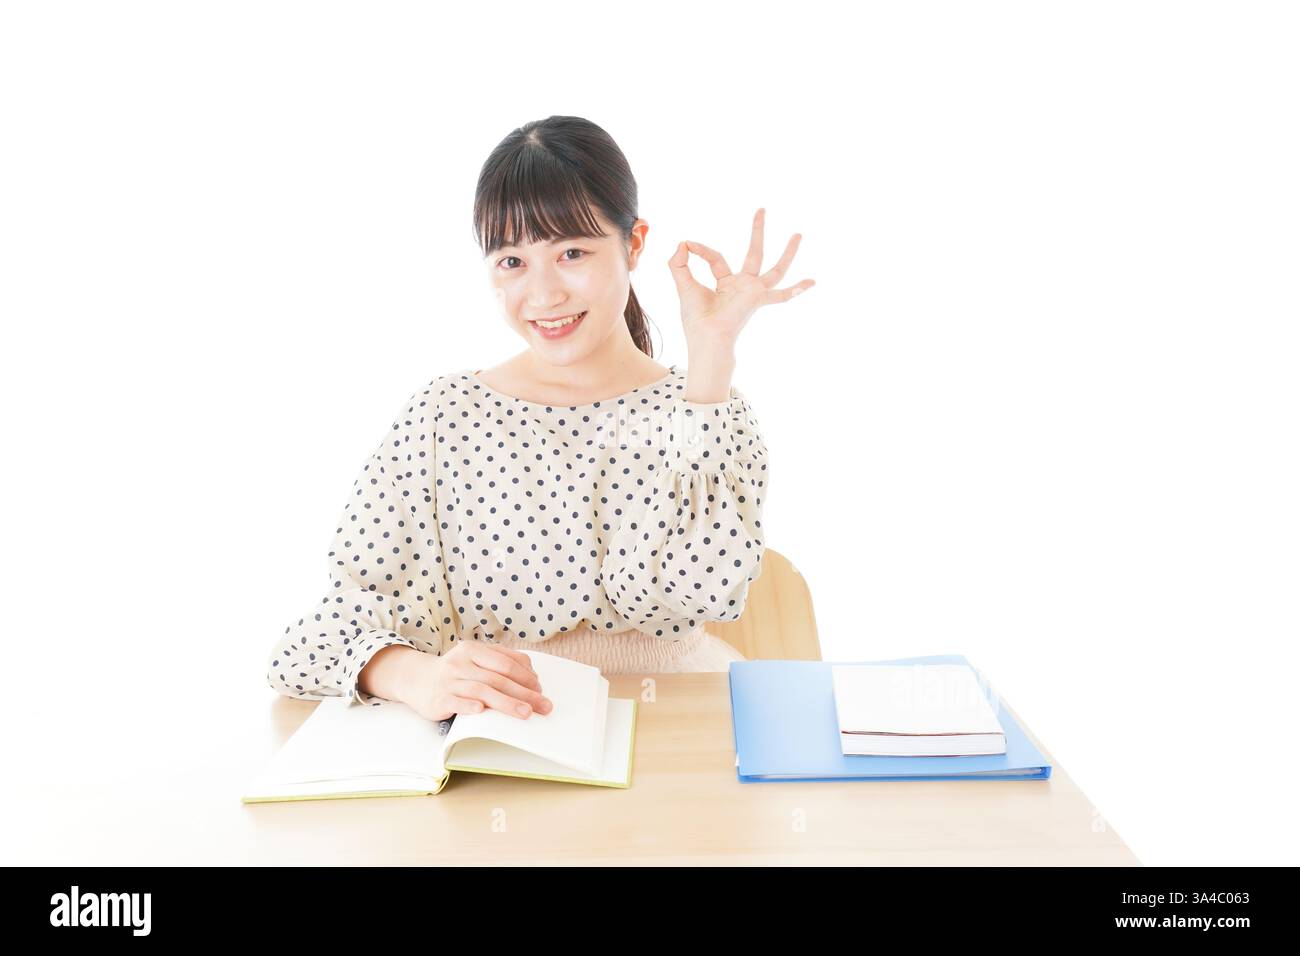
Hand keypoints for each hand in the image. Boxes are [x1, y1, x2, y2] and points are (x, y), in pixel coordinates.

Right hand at [401, 642, 552, 722]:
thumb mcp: (475, 659)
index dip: (525, 675)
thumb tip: (532, 674)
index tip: (540, 688)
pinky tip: (481, 710)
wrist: (416, 679)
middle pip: (498, 678)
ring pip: (481, 690)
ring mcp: (449, 680)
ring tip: (526, 713)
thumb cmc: (455, 671)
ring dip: (506, 703)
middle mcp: (461, 662)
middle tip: (543, 705)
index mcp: (473, 649)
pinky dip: (468, 705)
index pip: (505, 661)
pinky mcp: (438, 698)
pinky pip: (455, 702)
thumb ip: (501, 661)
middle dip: (524, 692)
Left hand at [667, 207, 814, 353]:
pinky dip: (797, 289)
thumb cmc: (696, 318)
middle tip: (762, 210)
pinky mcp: (758, 298)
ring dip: (788, 252)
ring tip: (798, 234)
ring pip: (776, 269)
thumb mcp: (683, 285)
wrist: (705, 335)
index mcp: (726, 285)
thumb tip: (683, 243)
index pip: (717, 258)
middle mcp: (742, 287)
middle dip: (757, 231)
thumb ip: (678, 264)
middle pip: (754, 254)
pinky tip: (812, 282)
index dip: (701, 249)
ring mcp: (753, 292)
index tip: (689, 244)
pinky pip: (782, 295)